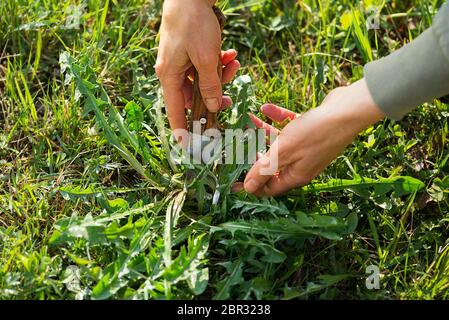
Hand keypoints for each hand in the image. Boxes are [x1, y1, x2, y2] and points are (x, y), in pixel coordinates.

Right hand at [156, 0, 239, 132]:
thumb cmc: (193, 24)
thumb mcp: (206, 58)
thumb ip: (210, 85)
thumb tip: (213, 107)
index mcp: (169, 76)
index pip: (175, 112)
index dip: (182, 131)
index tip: (188, 148)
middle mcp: (171, 72)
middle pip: (193, 97)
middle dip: (214, 97)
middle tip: (231, 101)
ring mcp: (180, 63)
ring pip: (202, 82)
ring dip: (220, 76)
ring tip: (233, 64)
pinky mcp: (188, 54)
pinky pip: (204, 67)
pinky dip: (218, 64)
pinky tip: (230, 55)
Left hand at [241, 79, 384, 196]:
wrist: (347, 110)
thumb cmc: (315, 133)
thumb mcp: (284, 152)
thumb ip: (265, 169)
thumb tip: (248, 188)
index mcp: (295, 175)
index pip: (269, 187)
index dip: (252, 185)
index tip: (234, 180)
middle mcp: (301, 164)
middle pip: (272, 164)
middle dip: (255, 154)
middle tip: (239, 145)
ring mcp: (307, 147)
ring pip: (279, 143)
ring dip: (263, 132)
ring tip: (248, 120)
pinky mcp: (311, 130)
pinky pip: (289, 126)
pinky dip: (278, 118)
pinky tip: (265, 108)